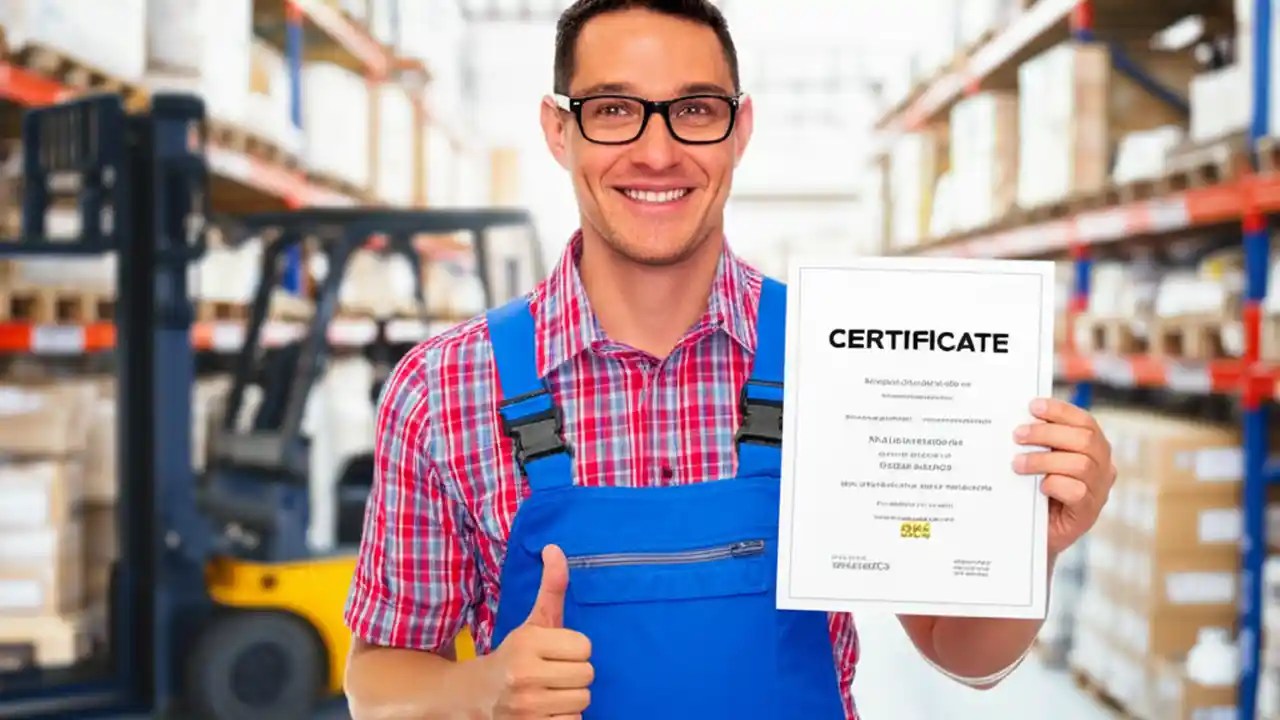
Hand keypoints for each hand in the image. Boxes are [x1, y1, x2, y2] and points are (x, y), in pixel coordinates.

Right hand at [483, 544, 593, 718]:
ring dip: (570, 698)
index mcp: (527, 643)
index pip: (585, 647)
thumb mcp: (532, 622)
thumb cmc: (514, 655)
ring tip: (551, 692)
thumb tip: (555, 547)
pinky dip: (563, 719)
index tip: (557, 652)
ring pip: (582, 701)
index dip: (575, 649)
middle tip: (554, 673)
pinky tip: (547, 710)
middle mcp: (524, 675)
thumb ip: (551, 587)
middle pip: (587, 675)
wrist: (473, 697)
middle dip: (574, 674)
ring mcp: (526, 707)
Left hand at [1013, 398, 1115, 556]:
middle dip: (1046, 433)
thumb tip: (1022, 420)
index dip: (1060, 411)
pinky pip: (1077, 491)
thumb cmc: (1039, 492)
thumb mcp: (1042, 462)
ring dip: (1043, 461)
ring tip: (1018, 464)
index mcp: (1094, 448)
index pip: (1085, 421)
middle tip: (1017, 436)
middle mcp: (1103, 467)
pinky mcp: (1089, 513)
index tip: (1033, 407)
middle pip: (1084, 439)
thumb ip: (1041, 443)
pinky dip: (1055, 484)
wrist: (1038, 534)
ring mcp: (1099, 490)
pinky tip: (1039, 488)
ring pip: (1080, 464)